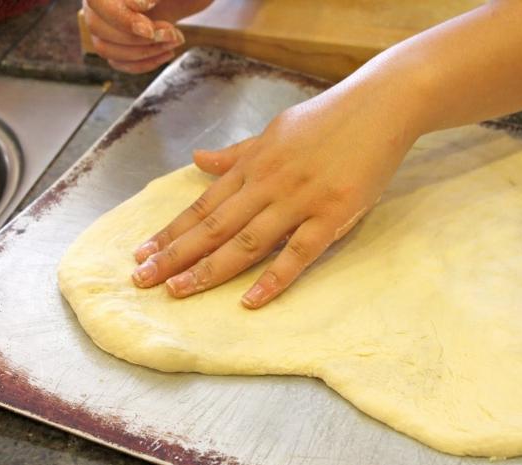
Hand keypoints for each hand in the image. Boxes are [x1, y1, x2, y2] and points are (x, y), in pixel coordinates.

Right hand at [83, 0, 212, 73]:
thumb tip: (142, 5)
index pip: (96, 2)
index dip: (123, 19)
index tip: (151, 25)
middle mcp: (95, 5)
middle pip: (97, 27)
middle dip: (139, 38)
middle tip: (170, 34)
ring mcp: (102, 27)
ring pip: (106, 49)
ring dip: (144, 52)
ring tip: (174, 40)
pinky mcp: (114, 47)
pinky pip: (119, 63)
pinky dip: (145, 63)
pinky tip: (168, 52)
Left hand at [130, 86, 418, 307]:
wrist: (378, 107)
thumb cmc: (327, 119)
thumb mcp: (274, 131)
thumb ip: (236, 153)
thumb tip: (197, 160)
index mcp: (253, 164)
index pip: (203, 205)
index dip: (171, 230)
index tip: (143, 252)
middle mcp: (268, 183)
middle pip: (215, 226)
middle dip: (176, 255)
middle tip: (143, 280)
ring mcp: (300, 199)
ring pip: (248, 241)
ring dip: (210, 268)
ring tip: (178, 291)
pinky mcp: (332, 214)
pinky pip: (299, 252)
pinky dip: (274, 278)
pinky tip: (249, 300)